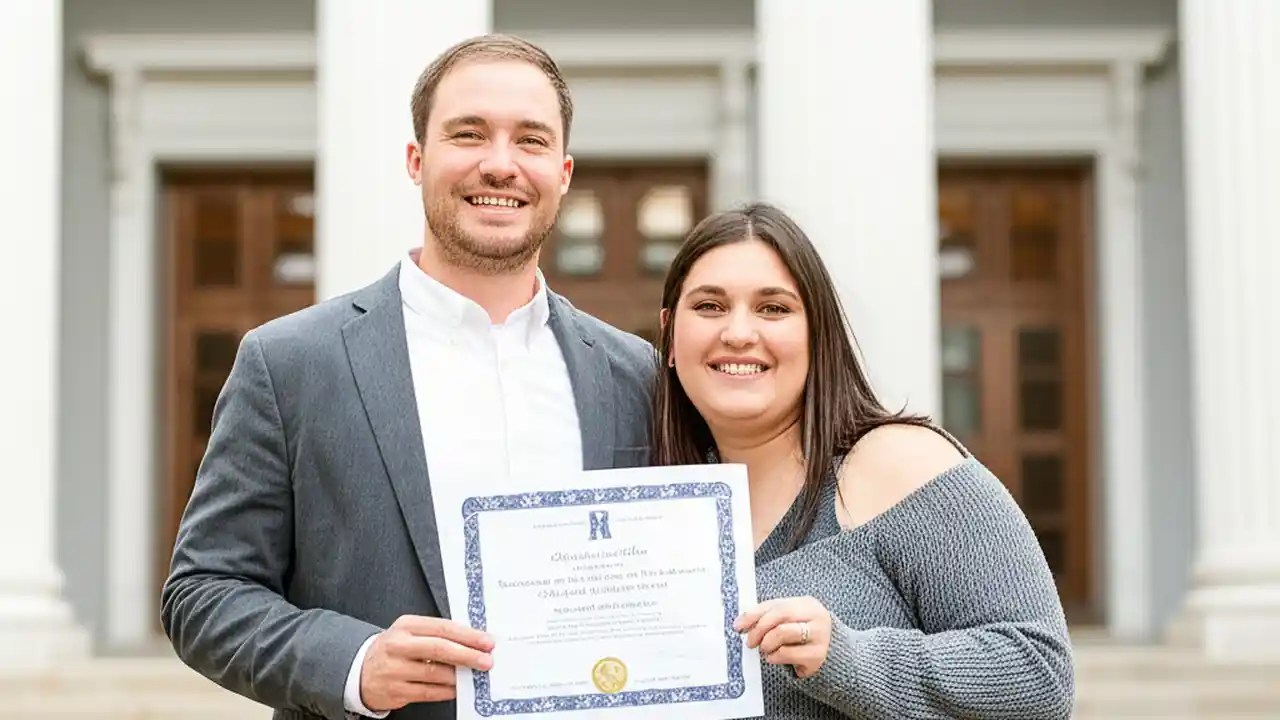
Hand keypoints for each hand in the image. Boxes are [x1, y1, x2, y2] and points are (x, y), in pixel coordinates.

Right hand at [359, 615, 494, 711]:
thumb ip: (437, 634)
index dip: (468, 635)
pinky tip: (456, 689)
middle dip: (467, 655)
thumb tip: (473, 642)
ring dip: (459, 676)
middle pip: (439, 648)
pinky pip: (427, 692)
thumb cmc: (395, 649)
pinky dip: (446, 691)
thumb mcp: (410, 633)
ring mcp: (394, 669)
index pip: (443, 627)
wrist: (360, 670)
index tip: (487, 642)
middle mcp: (398, 645)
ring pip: (435, 673)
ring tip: (474, 675)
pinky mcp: (395, 691)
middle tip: (486, 661)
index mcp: (406, 625)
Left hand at [734, 596, 832, 678]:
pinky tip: (773, 658)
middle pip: (779, 615)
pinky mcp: (818, 655)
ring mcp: (819, 635)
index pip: (775, 605)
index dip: (753, 615)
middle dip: (759, 629)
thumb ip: (769, 618)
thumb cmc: (803, 638)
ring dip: (767, 643)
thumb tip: (741, 624)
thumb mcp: (789, 622)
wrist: (833, 658)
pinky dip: (774, 656)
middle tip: (750, 642)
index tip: (738, 626)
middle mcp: (816, 616)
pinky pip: (787, 653)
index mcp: (807, 604)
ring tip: (765, 649)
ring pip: (783, 632)